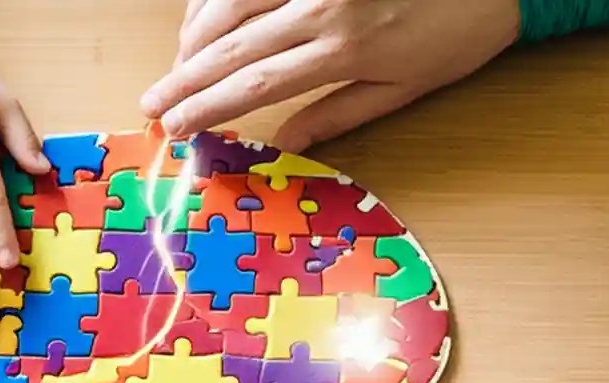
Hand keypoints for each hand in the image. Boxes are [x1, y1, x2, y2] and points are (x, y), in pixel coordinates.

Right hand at [142, 0, 520, 151]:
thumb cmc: (458, 31)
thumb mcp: (406, 86)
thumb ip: (340, 113)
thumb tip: (286, 142)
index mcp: (342, 48)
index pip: (255, 83)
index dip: (207, 107)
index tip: (175, 128)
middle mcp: (319, 5)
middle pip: (230, 45)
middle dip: (183, 78)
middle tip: (150, 105)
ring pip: (230, 1)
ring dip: (192, 36)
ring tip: (174, 68)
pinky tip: (203, 18)